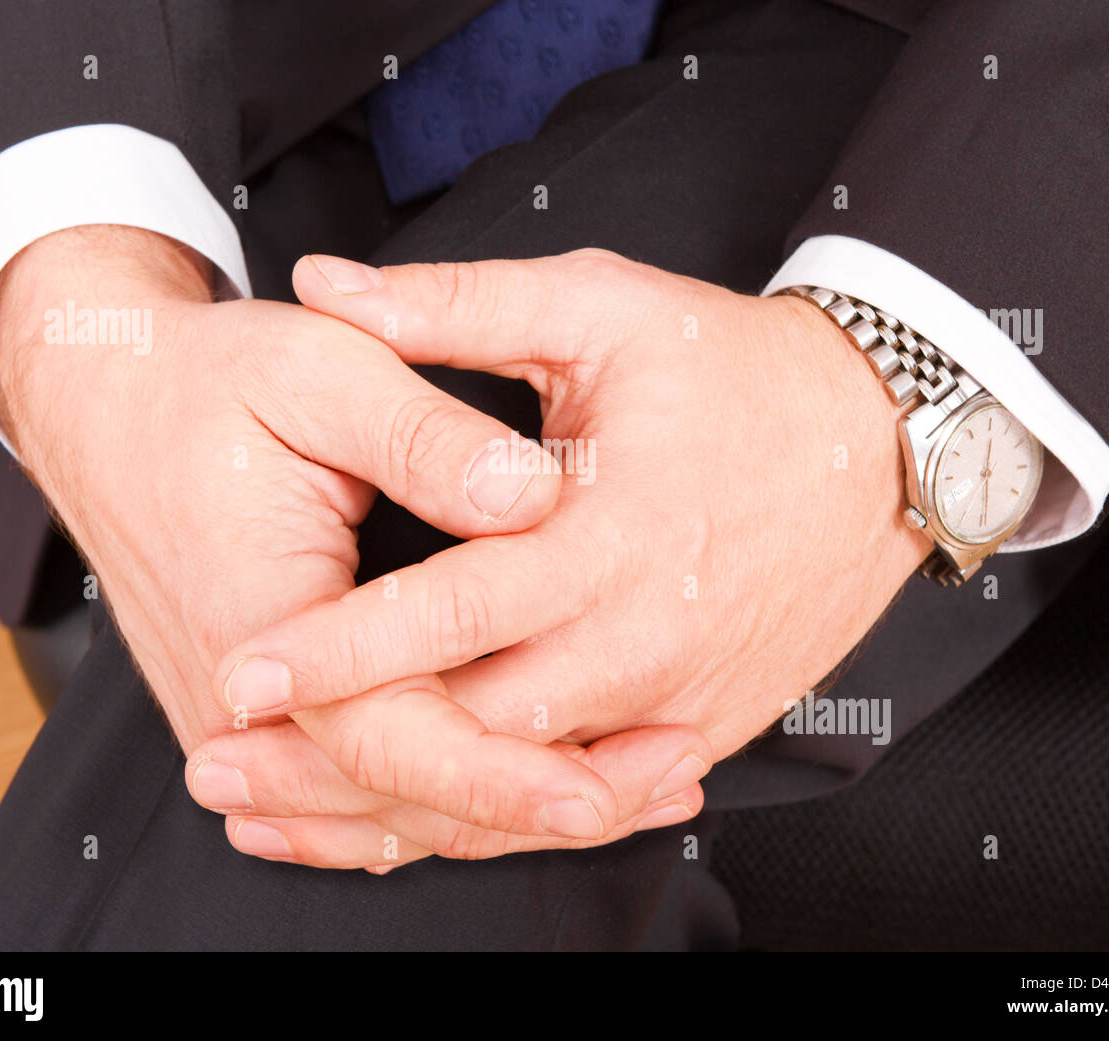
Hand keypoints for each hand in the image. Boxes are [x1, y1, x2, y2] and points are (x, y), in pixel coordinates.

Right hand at [0, 227, 707, 853]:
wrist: (106, 406)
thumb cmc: (204, 384)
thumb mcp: (314, 373)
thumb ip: (422, 436)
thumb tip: (525, 494)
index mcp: (261, 618)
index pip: (391, 739)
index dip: (502, 775)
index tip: (601, 788)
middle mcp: (247, 697)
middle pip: (406, 799)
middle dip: (538, 806)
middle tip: (666, 783)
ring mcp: (254, 717)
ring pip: (393, 807)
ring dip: (509, 810)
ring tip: (628, 793)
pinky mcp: (271, 712)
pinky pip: (368, 783)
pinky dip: (450, 798)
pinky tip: (527, 798)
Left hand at [206, 248, 929, 867]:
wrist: (878, 438)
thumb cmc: (735, 368)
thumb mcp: (598, 308)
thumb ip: (453, 304)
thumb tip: (327, 283)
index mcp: (604, 533)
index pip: (449, 611)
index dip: (337, 648)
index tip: (242, 675)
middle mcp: (640, 635)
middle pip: (474, 726)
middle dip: (343, 754)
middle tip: (229, 763)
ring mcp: (679, 695)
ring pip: (524, 783)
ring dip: (408, 803)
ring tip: (292, 810)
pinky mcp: (706, 724)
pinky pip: (592, 799)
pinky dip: (503, 814)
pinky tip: (421, 825)